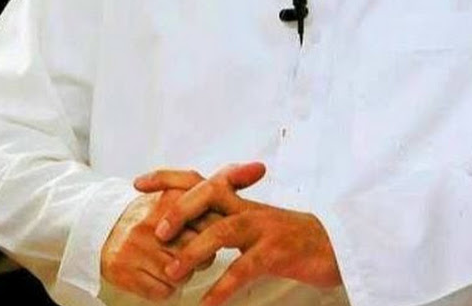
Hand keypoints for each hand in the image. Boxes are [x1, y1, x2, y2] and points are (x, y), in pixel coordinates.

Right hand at [101, 166, 260, 300]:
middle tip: (194, 247)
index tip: (219, 232)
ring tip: (175, 259)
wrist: (104, 227)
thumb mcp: (187, 188)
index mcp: (171, 197)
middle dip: (202, 253)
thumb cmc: (157, 209)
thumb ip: (227, 179)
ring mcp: (137, 247)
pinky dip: (168, 288)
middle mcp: (153, 220)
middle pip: (200, 250)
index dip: (216, 231)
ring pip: (182, 274)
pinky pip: (164, 291)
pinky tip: (161, 273)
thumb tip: (260, 168)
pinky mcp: (125, 271)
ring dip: (185, 272)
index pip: (211, 220)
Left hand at [143, 162, 341, 305]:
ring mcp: (263, 227)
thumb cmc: (289, 237)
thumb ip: (225, 219)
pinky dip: (224, 285)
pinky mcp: (277, 251)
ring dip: (194, 251)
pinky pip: (245, 268)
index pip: (201, 179)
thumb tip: (190, 228)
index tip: (139, 182)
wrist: (333, 244)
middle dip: (180, 208)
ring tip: (173, 274)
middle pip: (210, 193)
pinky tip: (208, 303)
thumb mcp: (255, 223)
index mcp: (241, 200)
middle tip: (157, 230)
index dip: (169, 178)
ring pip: (223, 229)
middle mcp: (250, 207)